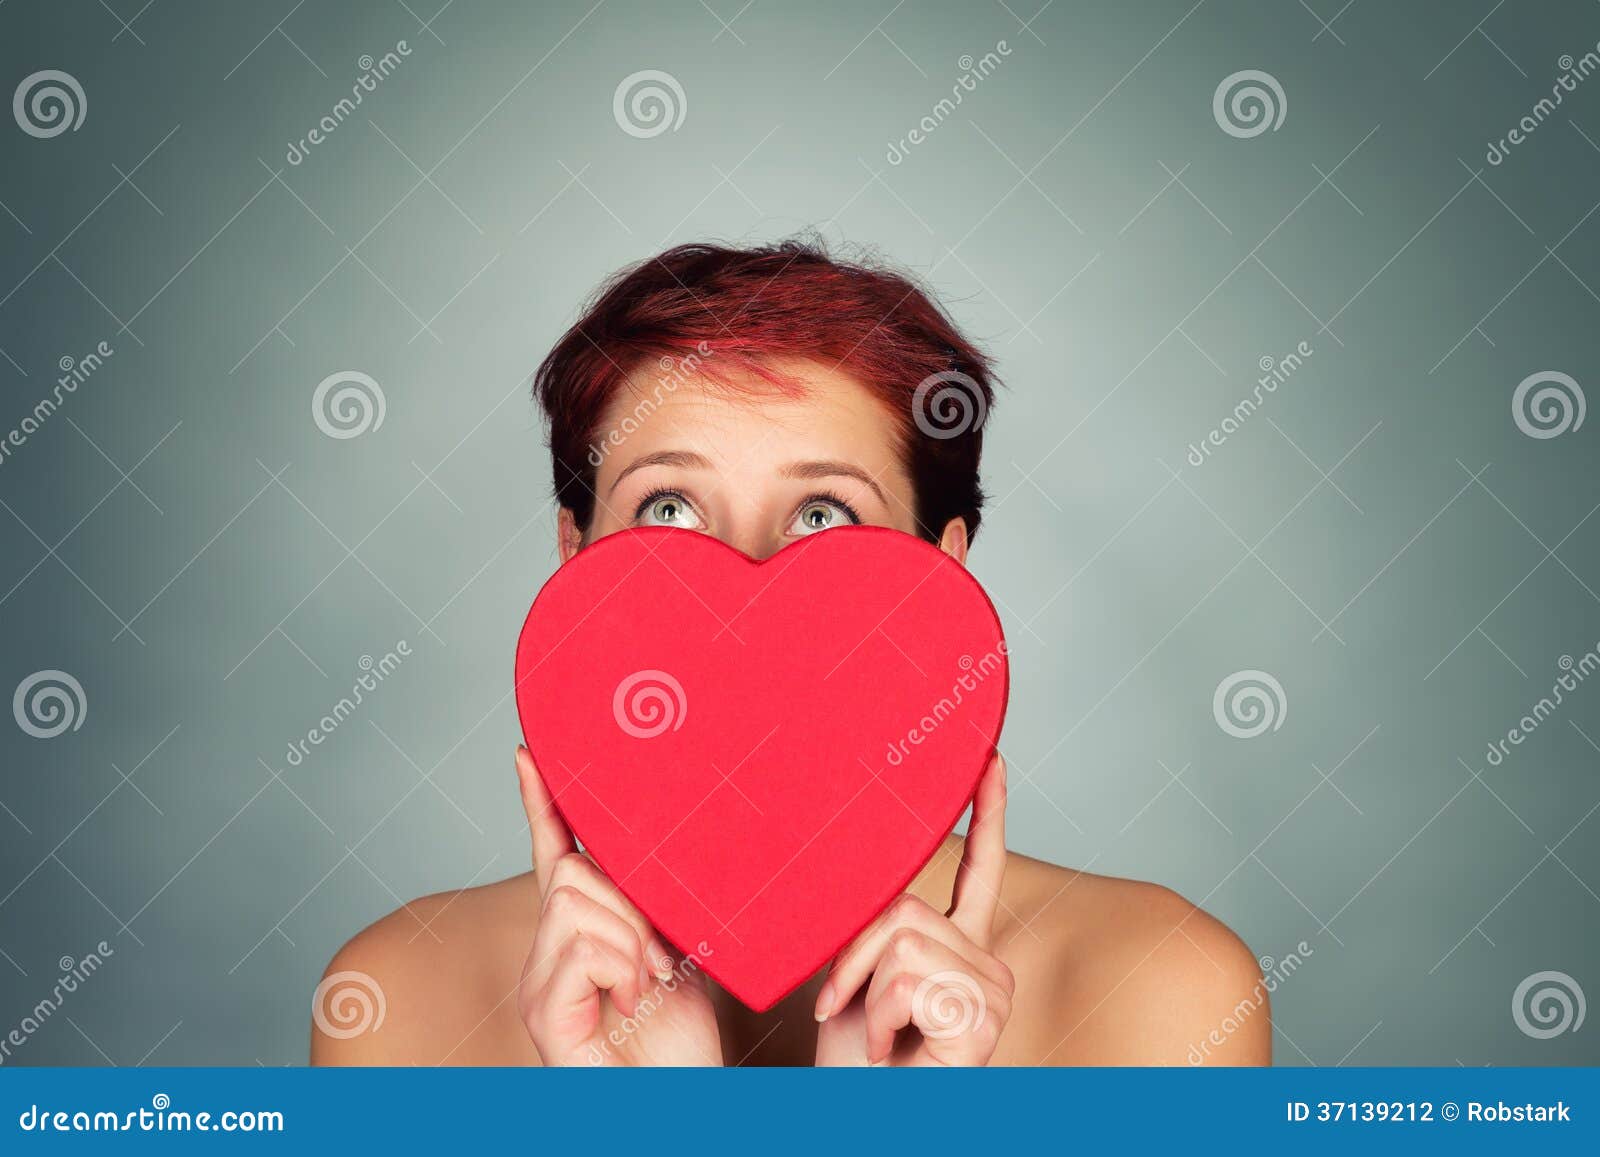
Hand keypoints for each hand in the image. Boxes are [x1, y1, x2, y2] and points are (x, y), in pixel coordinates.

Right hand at [514, 746, 722, 1065]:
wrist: (682, 1099)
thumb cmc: (682, 1040)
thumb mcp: (678, 951)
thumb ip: (658, 904)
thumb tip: (670, 846)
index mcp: (578, 934)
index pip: (552, 854)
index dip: (542, 804)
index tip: (530, 755)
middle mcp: (547, 955)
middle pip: (572, 873)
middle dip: (631, 905)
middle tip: (662, 957)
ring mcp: (540, 985)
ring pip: (577, 903)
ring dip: (631, 939)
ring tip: (649, 983)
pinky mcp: (544, 1015)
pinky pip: (581, 948)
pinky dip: (621, 968)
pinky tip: (633, 1000)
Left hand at [814, 754, 1013, 1065]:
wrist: (859, 1111)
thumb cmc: (854, 1059)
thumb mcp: (855, 970)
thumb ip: (873, 919)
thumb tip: (852, 854)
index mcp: (959, 946)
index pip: (979, 869)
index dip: (987, 812)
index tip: (989, 761)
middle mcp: (986, 964)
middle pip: (907, 906)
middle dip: (855, 952)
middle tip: (843, 1004)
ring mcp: (991, 993)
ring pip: (904, 939)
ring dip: (862, 988)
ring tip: (873, 1034)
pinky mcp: (981, 1020)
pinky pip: (909, 979)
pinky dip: (876, 1015)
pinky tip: (890, 1050)